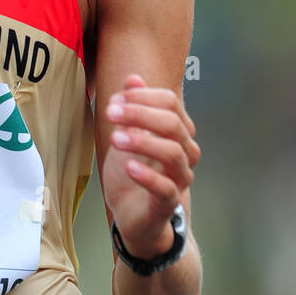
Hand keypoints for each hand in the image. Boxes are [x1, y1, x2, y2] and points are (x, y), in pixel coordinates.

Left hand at [102, 73, 199, 260]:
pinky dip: (147, 176)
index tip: (114, 100)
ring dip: (142, 141)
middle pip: (172, 124)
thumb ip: (132, 108)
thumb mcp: (126, 136)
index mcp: (176, 132)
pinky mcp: (168, 203)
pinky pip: (165, 188)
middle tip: (110, 113)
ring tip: (115, 138)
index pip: (169, 103)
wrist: (132, 216)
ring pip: (173, 153)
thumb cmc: (132, 174)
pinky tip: (128, 167)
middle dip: (139, 114)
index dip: (142, 98)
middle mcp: (185, 152)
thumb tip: (133, 78)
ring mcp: (179, 178)